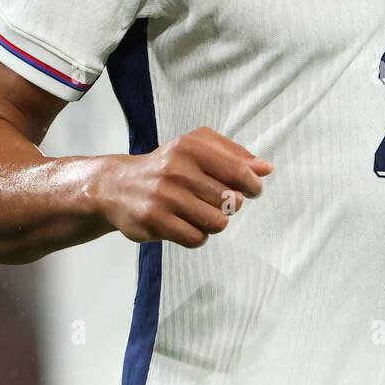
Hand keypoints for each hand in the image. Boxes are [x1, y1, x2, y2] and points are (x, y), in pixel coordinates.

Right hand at [91, 126, 272, 247]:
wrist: (118, 185)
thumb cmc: (167, 165)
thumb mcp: (197, 147)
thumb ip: (234, 155)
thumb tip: (266, 169)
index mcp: (190, 147)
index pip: (238, 172)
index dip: (252, 185)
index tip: (252, 191)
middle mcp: (177, 170)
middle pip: (230, 201)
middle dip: (228, 205)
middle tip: (212, 200)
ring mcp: (164, 196)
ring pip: (216, 223)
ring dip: (213, 222)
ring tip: (199, 213)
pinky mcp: (154, 221)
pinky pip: (196, 238)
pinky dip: (197, 235)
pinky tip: (186, 224)